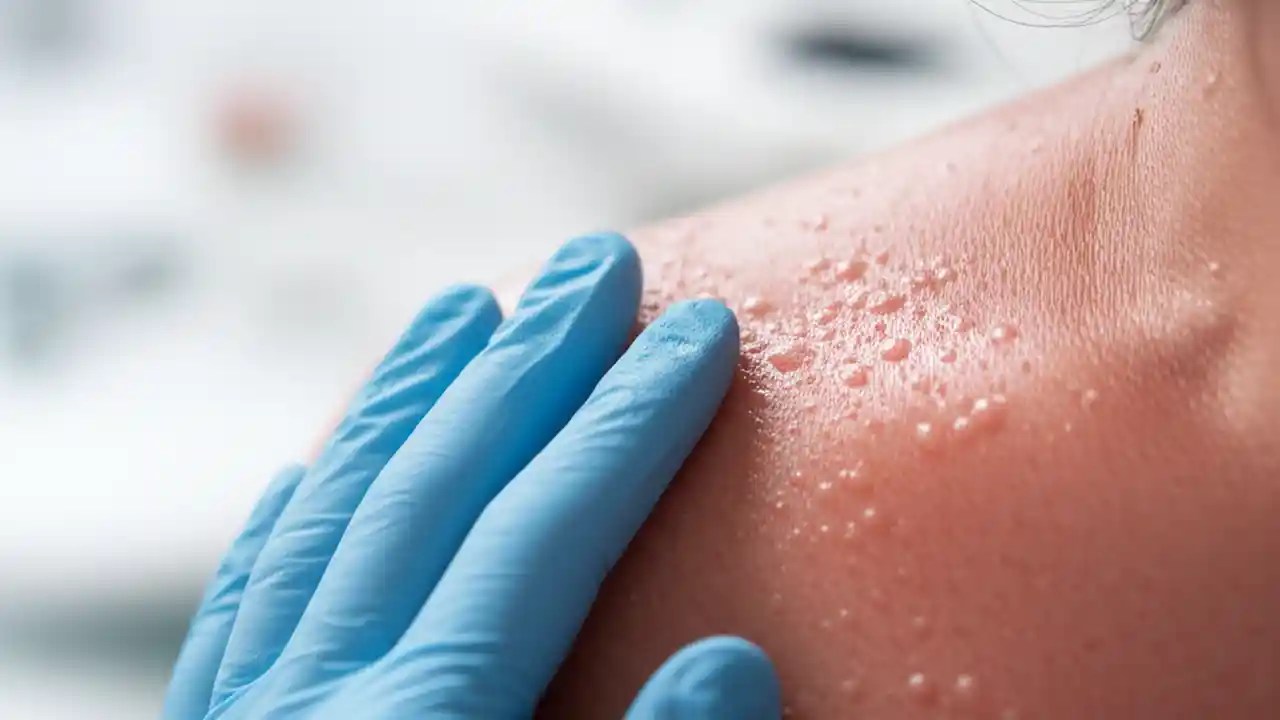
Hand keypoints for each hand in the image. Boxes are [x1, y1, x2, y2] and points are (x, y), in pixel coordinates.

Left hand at [163, 234, 780, 718]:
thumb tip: (728, 659)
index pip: (548, 529)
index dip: (633, 423)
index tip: (695, 331)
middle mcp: (324, 697)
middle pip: (441, 484)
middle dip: (531, 362)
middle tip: (591, 264)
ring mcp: (253, 716)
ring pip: (335, 515)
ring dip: (408, 400)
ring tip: (463, 307)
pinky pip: (243, 603)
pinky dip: (286, 525)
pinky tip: (305, 471)